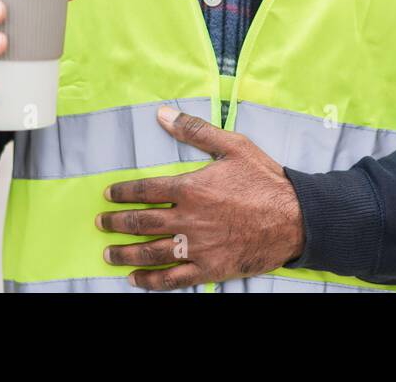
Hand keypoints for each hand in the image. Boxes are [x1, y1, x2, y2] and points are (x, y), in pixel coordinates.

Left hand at [95, 106, 305, 289]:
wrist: (295, 218)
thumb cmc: (265, 181)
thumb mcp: (233, 146)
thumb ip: (196, 130)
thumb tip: (164, 114)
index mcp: (191, 188)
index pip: (145, 190)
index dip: (122, 193)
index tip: (108, 195)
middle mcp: (188, 219)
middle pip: (141, 222)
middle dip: (115, 223)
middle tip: (100, 224)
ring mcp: (197, 246)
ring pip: (150, 252)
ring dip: (125, 253)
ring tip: (108, 253)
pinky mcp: (209, 267)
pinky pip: (172, 278)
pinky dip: (150, 281)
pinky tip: (136, 280)